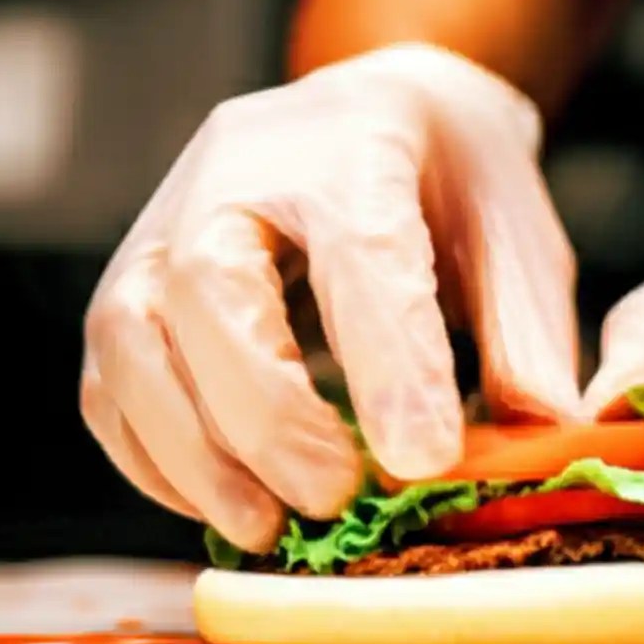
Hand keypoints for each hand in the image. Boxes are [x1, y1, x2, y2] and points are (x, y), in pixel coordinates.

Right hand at [79, 44, 580, 552]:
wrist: (365, 118)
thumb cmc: (449, 180)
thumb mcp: (515, 239)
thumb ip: (526, 341)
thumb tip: (535, 450)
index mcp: (357, 139)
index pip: (359, 245)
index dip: (387, 358)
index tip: (423, 460)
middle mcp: (238, 167)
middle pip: (210, 288)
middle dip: (268, 415)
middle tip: (335, 497)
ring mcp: (165, 222)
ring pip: (131, 337)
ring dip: (193, 453)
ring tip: (267, 526)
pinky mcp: (132, 281)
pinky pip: (108, 380)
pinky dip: (154, 458)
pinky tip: (222, 500)